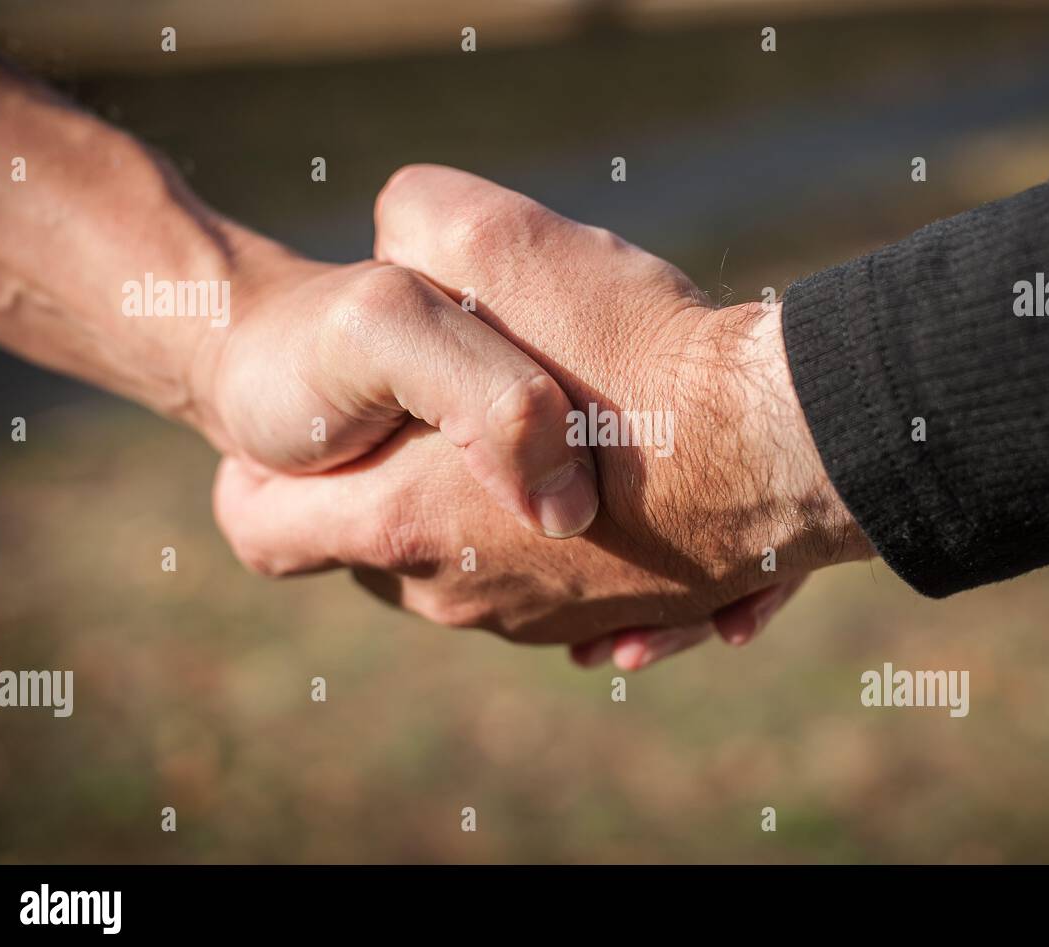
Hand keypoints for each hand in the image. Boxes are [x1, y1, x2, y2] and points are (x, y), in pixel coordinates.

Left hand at [212, 166, 870, 662]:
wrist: (785, 448)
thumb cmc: (639, 359)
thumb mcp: (499, 244)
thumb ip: (415, 223)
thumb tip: (395, 230)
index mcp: (402, 521)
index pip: (263, 532)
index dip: (263, 482)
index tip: (310, 441)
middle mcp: (462, 593)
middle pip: (376, 552)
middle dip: (397, 484)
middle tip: (445, 419)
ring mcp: (542, 621)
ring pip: (477, 569)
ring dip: (490, 515)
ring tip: (542, 447)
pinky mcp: (617, 622)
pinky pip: (564, 596)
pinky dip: (571, 553)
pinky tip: (607, 507)